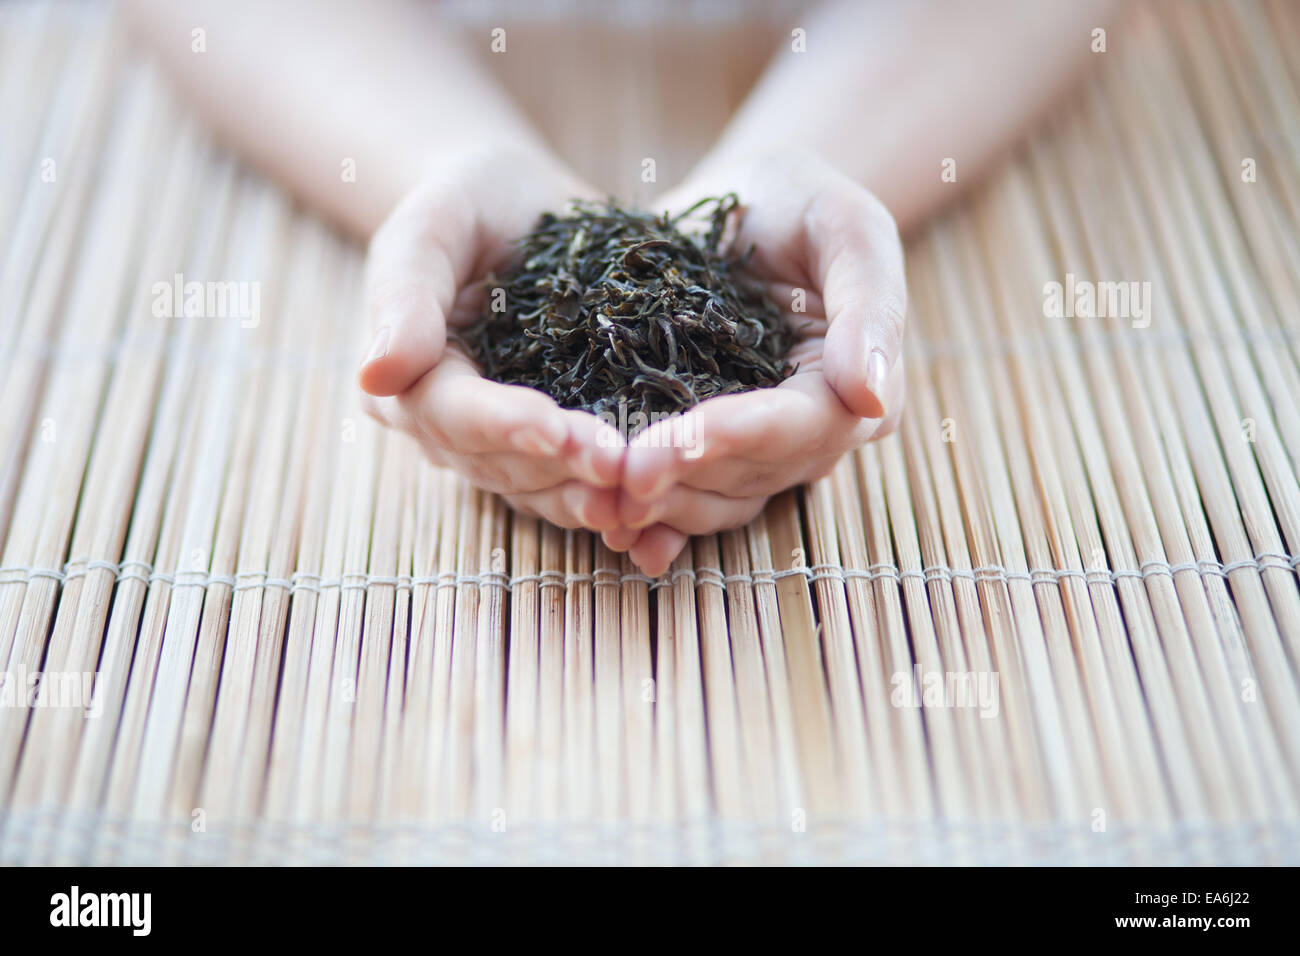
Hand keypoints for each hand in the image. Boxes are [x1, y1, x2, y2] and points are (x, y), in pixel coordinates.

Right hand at [358, 145, 628, 531]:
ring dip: (594, 494)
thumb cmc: (466, 204)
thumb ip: (406, 294)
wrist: (517, 207)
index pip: (451, 414)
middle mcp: (448, 429)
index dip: (504, 426)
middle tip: (622, 467)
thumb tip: (375, 374)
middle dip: (562, 467)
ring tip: (648, 491)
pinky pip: (581, 482)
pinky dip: (620, 495)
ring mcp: (503, 445)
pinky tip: (663, 504)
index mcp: (404, 383)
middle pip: (502, 463)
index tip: (555, 430)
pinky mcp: (555, 445)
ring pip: (544, 487)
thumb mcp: (430, 226)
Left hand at [604, 148, 906, 574]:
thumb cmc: (803, 202)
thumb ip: (869, 306)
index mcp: (852, 389)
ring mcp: (752, 446)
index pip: (800, 427)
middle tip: (616, 478)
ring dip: (661, 506)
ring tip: (601, 502)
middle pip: (751, 473)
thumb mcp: (848, 228)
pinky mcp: (703, 444)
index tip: (674, 440)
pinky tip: (608, 527)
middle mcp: (809, 434)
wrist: (745, 201)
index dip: (736, 437)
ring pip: (714, 497)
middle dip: (684, 477)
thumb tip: (873, 396)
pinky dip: (650, 514)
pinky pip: (681, 492)